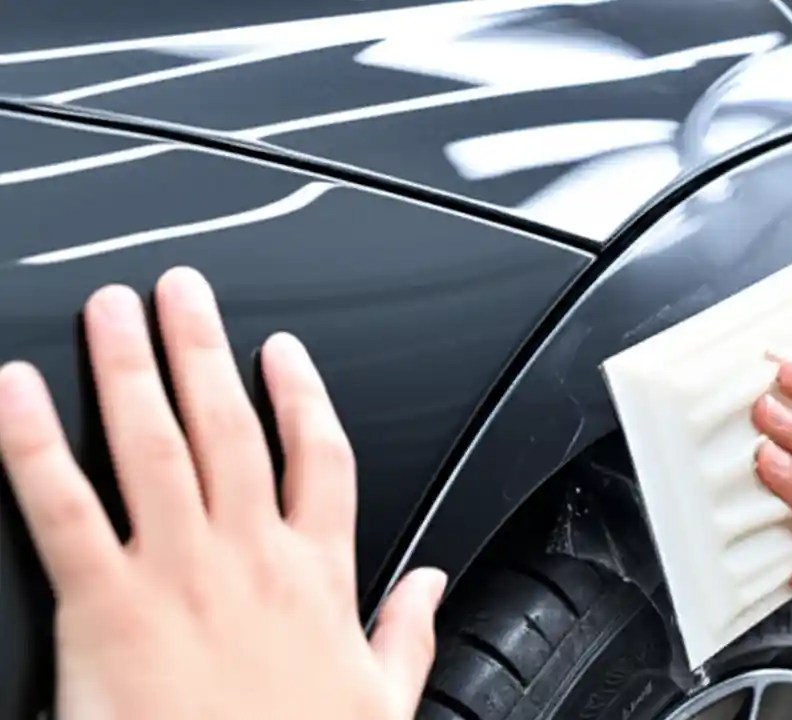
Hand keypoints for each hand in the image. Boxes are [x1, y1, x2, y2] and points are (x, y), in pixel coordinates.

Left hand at [0, 268, 443, 719]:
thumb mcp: (381, 702)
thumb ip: (408, 632)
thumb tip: (433, 586)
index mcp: (314, 576)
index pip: (319, 457)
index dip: (302, 394)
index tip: (284, 352)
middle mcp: (248, 556)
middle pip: (229, 425)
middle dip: (205, 347)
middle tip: (182, 291)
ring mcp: (177, 572)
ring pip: (155, 442)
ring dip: (131, 365)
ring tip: (114, 310)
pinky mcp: (104, 606)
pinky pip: (63, 506)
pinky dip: (34, 444)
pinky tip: (18, 393)